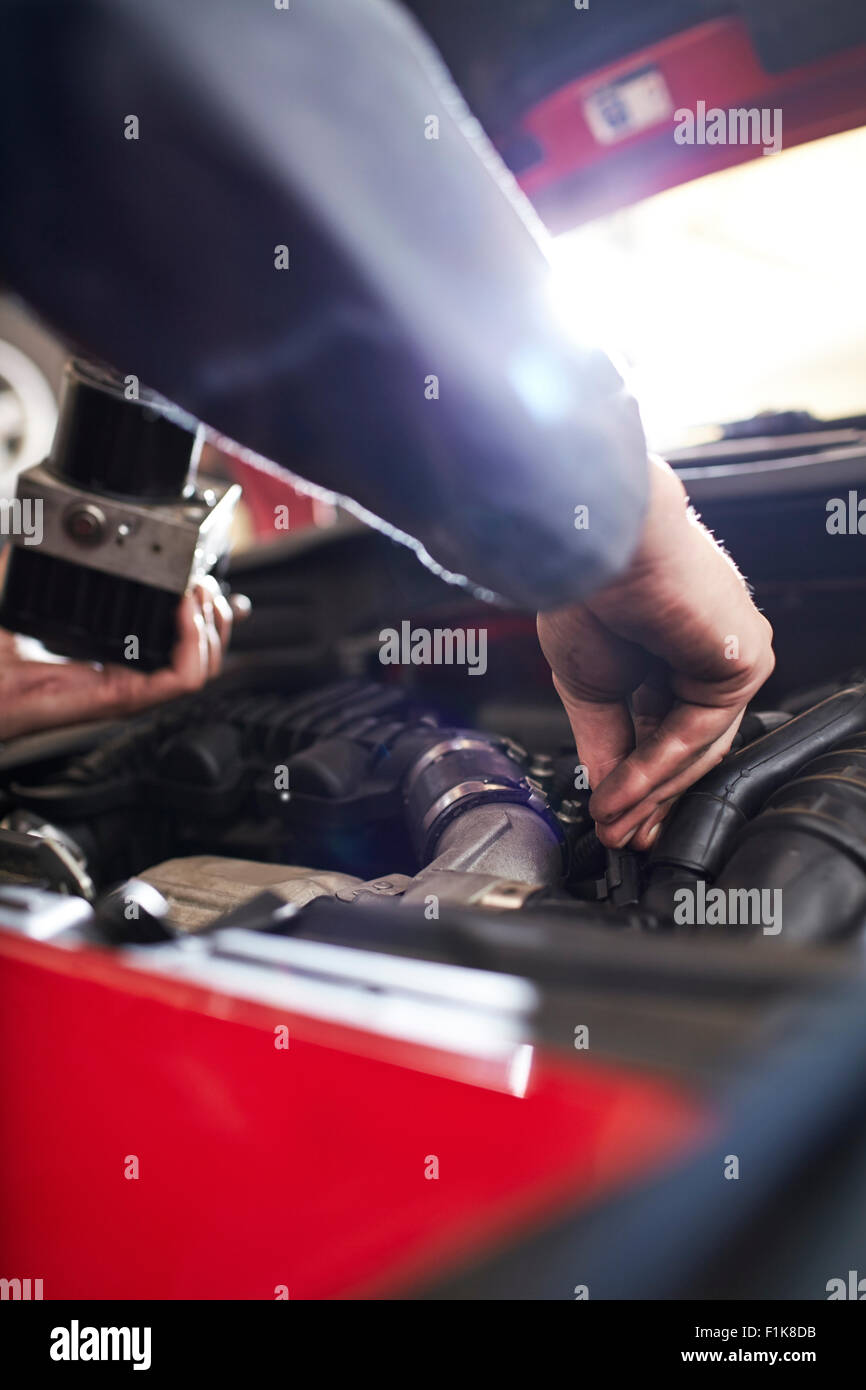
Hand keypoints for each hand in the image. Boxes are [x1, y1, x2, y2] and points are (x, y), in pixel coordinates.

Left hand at [0, 576, 249, 740]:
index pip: (179, 640)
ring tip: (196, 593)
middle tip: (201, 583)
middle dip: (215, 613)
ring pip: (203, 666)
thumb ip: (43, 557)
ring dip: (211, 625)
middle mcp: (128, 672)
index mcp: (113, 653)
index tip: (198, 578)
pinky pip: (184, 678)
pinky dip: (195, 642)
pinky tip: (183, 609)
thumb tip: (54, 524)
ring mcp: (131, 687)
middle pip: (204, 653)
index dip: (200, 610)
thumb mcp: (27, 588)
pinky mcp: (125, 697)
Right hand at [537, 455, 774, 850]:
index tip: (615, 820)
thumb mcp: (589, 684)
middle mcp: (705, 653)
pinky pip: (701, 731)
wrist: (593, 543)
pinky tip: (623, 792)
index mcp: (671, 650)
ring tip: (613, 823)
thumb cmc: (587, 588)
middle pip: (687, 748)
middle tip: (620, 836)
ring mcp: (730, 657)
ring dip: (649, 794)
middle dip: (650, 800)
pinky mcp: (745, 660)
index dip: (639, 783)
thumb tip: (607, 791)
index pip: (666, 731)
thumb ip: (605, 740)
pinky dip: (657, 768)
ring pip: (697, 748)